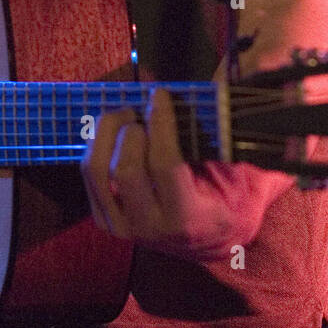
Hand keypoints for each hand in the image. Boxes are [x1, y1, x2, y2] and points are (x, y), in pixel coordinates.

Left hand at [80, 85, 265, 260]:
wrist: (208, 241)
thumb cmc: (226, 199)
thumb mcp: (237, 174)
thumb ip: (222, 137)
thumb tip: (219, 85)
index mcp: (188, 218)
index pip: (165, 164)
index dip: (161, 123)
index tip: (160, 95)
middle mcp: (150, 227)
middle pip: (126, 169)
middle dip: (131, 129)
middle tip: (143, 110)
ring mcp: (123, 226)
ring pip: (98, 170)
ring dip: (107, 133)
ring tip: (126, 116)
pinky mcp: (104, 220)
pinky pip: (89, 175)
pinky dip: (98, 145)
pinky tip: (115, 132)